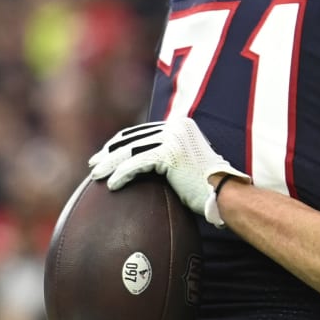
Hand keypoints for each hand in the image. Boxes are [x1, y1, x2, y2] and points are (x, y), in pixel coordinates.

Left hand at [88, 117, 250, 227]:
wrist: (225, 193)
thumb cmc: (206, 187)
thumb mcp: (187, 163)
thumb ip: (169, 156)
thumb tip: (143, 164)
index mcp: (180, 125)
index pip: (141, 131)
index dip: (120, 144)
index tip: (104, 155)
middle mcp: (176, 127)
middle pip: (133, 138)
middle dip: (110, 152)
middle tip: (94, 165)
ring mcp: (173, 138)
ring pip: (131, 150)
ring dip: (110, 164)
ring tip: (96, 176)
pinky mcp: (170, 152)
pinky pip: (137, 163)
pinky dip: (122, 174)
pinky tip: (112, 185)